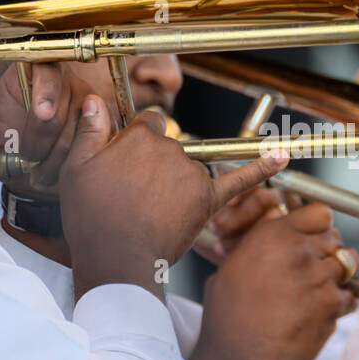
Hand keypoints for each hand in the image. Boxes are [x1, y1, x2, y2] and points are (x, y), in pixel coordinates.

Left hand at [0, 60, 93, 194]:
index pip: (49, 64)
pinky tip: (51, 172)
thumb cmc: (0, 140)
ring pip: (81, 123)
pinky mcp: (99, 121)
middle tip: (27, 155)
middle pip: (66, 98)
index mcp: (31, 67)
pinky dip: (70, 161)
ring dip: (56, 152)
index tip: (41, 114)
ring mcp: (84, 99)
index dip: (48, 89)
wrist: (22, 169)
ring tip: (35, 170)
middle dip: (47, 131)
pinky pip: (93, 139)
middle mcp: (61, 78)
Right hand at [58, 98, 287, 299]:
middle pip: (170, 147)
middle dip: (156, 167)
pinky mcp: (208, 199)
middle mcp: (170, 149)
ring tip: (154, 213)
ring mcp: (191, 174)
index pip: (147, 124)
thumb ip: (90, 131)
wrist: (117, 258)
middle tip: (136, 199)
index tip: (128, 164)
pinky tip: (281, 156)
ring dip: (179, 183)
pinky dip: (261, 168)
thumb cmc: (92, 217)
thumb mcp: (77, 169)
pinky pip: (238, 180)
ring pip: (190, 167)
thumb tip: (95, 100)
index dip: (137, 143)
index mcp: (139, 138)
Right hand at [190, 202, 357, 359]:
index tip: (313, 237)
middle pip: (335, 238)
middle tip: (315, 268)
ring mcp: (320, 279)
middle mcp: (300, 251)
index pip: (319, 213)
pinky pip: (350, 296)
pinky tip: (322, 312)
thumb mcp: (232, 267)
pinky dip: (341, 303)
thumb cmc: (227, 317)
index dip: (317, 226)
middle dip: (328, 251)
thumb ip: (260, 243)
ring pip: (347, 264)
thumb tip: (274, 230)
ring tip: (319, 291)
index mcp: (273, 235)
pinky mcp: (332, 307)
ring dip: (337, 275)